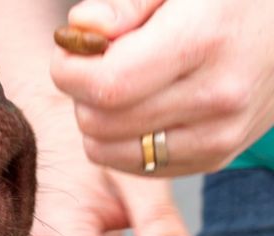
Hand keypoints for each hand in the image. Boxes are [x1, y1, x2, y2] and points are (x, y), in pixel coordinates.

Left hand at [51, 0, 273, 175]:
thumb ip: (124, 3)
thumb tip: (79, 30)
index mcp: (203, 41)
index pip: (106, 85)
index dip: (69, 70)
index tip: (72, 49)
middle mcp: (215, 96)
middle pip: (99, 121)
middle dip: (81, 93)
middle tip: (100, 63)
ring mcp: (218, 135)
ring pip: (107, 152)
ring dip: (97, 121)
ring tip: (121, 86)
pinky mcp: (215, 158)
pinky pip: (135, 166)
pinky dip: (121, 142)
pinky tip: (141, 107)